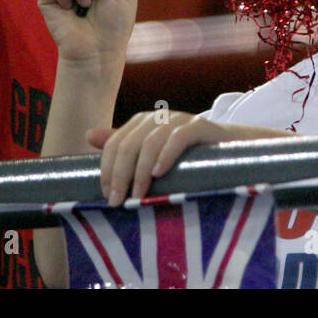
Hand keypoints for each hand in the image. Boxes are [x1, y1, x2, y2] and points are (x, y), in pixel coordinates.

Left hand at [91, 111, 279, 204]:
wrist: (229, 148)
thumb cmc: (186, 155)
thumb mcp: (151, 152)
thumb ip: (122, 144)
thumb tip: (88, 135)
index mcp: (141, 122)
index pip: (115, 143)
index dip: (107, 169)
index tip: (106, 195)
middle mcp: (158, 117)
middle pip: (129, 144)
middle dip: (120, 174)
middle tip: (118, 201)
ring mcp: (180, 119)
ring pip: (150, 142)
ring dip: (140, 172)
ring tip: (138, 194)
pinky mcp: (200, 125)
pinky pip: (178, 138)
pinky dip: (166, 155)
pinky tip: (159, 173)